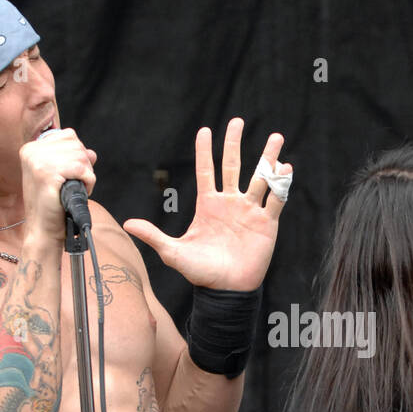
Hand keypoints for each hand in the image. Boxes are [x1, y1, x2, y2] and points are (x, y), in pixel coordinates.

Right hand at [19, 129, 96, 240]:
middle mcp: (31, 152)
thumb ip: (74, 160)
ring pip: (80, 156)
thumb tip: (91, 153)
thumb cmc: (52, 205)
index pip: (68, 135)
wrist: (43, 229)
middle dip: (84, 164)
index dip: (79, 154)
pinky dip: (88, 181)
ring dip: (86, 174)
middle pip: (76, 144)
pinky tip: (81, 190)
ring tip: (76, 188)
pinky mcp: (47, 174)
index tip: (73, 172)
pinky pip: (81, 168)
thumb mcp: (61, 176)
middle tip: (76, 183)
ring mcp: (37, 162)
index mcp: (31, 149)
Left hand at [123, 118, 290, 290]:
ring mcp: (249, 211)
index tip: (205, 130)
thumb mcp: (174, 252)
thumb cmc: (201, 272)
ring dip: (268, 158)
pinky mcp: (266, 223)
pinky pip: (275, 199)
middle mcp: (230, 203)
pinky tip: (285, 168)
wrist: (227, 290)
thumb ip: (153, 236)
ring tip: (276, 137)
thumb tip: (127, 223)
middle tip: (237, 121)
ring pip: (260, 178)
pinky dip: (281, 184)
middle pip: (233, 166)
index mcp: (209, 205)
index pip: (206, 171)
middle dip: (235, 143)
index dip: (205, 151)